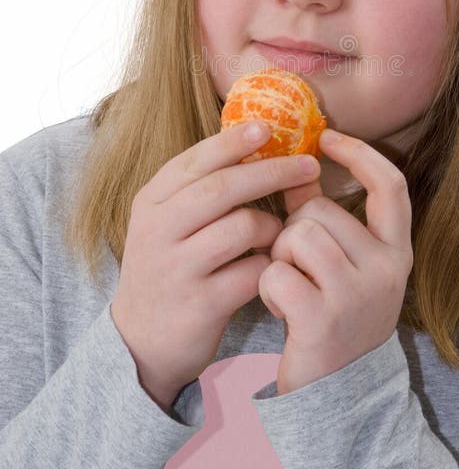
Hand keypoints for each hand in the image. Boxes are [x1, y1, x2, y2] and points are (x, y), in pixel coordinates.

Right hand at [110, 120, 320, 409]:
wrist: (139, 341)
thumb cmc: (170, 266)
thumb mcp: (168, 221)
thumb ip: (200, 187)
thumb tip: (257, 139)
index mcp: (152, 201)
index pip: (196, 160)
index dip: (234, 141)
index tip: (269, 127)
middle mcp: (158, 229)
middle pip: (223, 187)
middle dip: (272, 171)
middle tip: (309, 165)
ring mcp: (176, 268)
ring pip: (242, 227)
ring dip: (272, 226)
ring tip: (278, 232)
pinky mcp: (199, 304)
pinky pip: (252, 271)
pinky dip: (270, 264)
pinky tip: (272, 266)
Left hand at [257, 130, 412, 394]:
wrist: (337, 396)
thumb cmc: (334, 317)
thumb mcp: (344, 267)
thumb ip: (323, 219)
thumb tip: (295, 166)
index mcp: (397, 252)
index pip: (391, 185)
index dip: (360, 154)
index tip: (328, 137)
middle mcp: (387, 270)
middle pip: (319, 209)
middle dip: (294, 230)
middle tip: (299, 268)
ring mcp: (357, 295)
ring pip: (296, 235)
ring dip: (280, 257)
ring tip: (291, 288)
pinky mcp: (323, 320)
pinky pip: (276, 271)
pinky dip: (270, 288)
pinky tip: (283, 310)